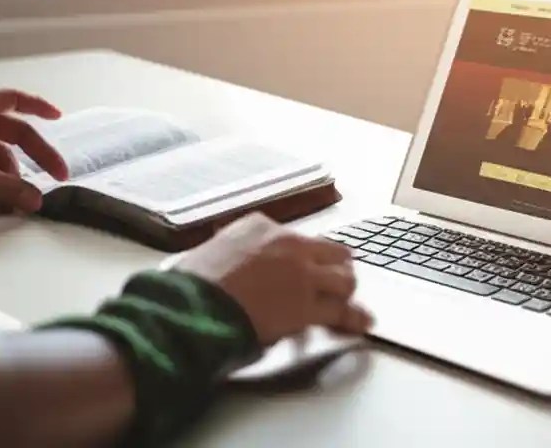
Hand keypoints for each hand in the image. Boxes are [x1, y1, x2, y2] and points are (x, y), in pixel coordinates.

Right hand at [175, 214, 371, 345]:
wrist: (191, 307)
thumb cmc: (190, 285)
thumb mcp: (207, 251)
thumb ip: (225, 249)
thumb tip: (219, 254)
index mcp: (261, 226)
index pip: (298, 239)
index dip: (304, 258)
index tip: (303, 269)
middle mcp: (288, 244)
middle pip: (332, 250)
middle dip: (336, 268)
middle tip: (334, 284)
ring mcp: (301, 273)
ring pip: (344, 278)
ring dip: (344, 293)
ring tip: (343, 304)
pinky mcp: (307, 306)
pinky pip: (341, 312)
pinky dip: (353, 318)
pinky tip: (361, 322)